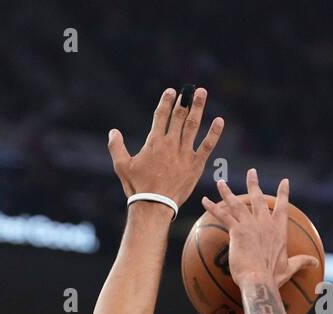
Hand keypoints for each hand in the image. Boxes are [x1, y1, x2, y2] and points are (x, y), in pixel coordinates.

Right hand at [108, 87, 223, 206]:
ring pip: (193, 125)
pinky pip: (207, 145)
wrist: (155, 205)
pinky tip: (219, 120)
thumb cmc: (137, 187)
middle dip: (184, 100)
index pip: (161, 116)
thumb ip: (116, 147)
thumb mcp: (121, 166)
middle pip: (179, 116)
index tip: (171, 91)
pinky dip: (214, 133)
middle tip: (190, 88)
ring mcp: (184, 153)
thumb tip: (112, 132)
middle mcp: (170, 144)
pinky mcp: (195, 164)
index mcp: (154, 142)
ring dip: (198, 108)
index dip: (166, 102)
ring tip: (202, 93)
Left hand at [200, 169, 317, 286]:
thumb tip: (315, 262)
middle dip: (254, 184)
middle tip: (251, 171)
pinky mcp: (237, 231)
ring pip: (237, 203)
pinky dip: (213, 207)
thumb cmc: (273, 277)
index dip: (283, 193)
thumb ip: (301, 262)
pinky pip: (222, 215)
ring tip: (220, 181)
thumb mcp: (289, 267)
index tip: (284, 181)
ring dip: (227, 191)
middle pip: (258, 199)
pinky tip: (204, 200)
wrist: (259, 280)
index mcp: (279, 230)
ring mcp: (251, 225)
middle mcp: (265, 223)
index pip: (282, 207)